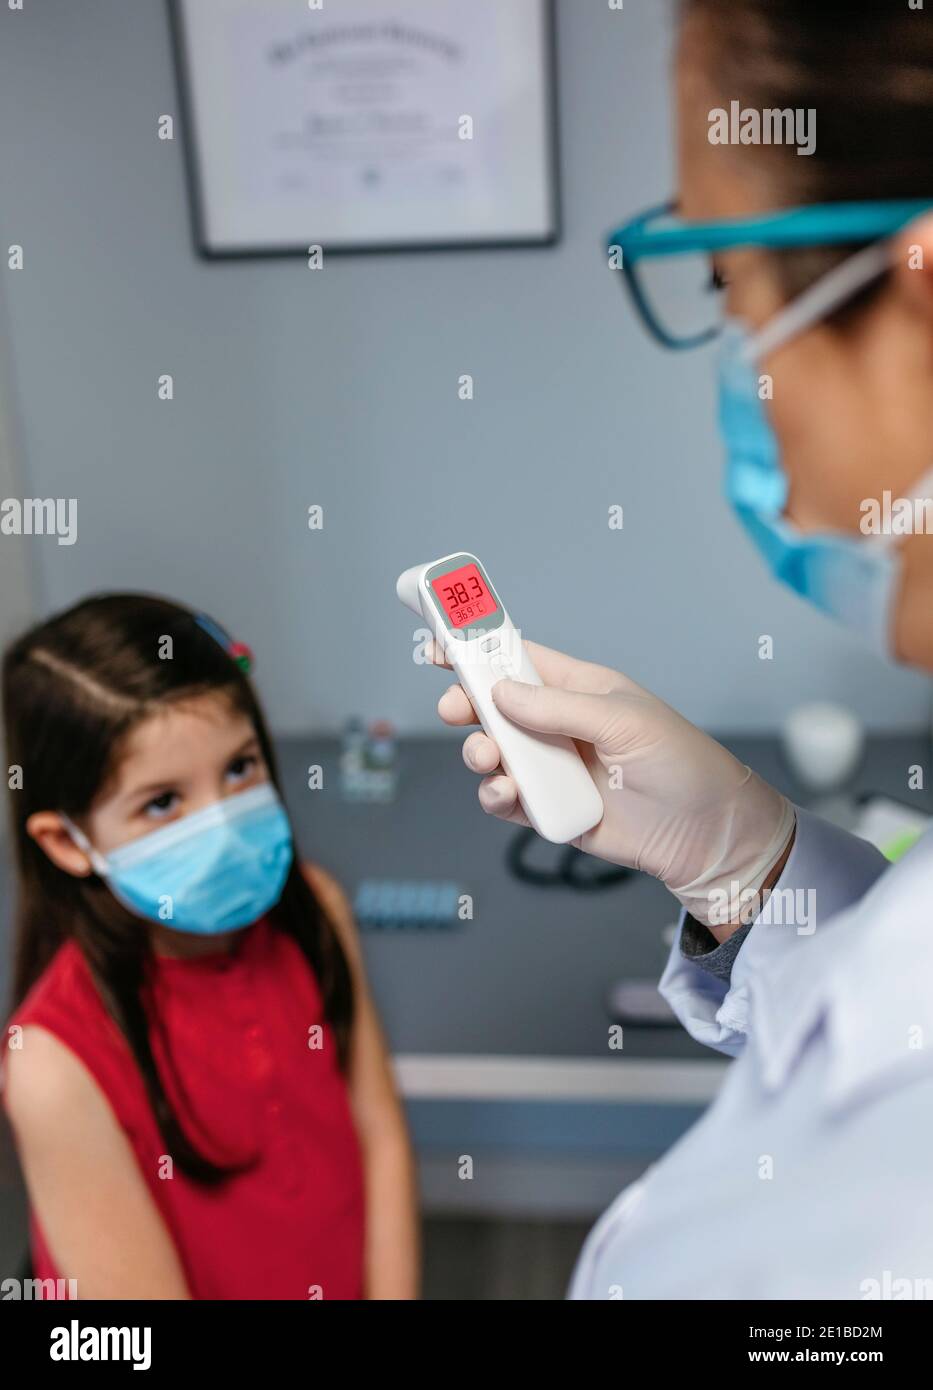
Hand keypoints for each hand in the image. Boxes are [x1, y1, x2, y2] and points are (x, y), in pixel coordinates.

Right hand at [430, 639, 794, 929]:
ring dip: (479, 753)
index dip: (478, 650)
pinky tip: (507, 794)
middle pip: (493, 706)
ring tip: (491, 760)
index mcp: (579, 689)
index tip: (440, 647)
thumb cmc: (681, 764)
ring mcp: (552, 768)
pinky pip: (506, 799)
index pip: (518, 659)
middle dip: (467, 705)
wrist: (707, 835)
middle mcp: (559, 725)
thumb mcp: (625, 721)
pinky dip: (496, 796)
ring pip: (493, 754)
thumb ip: (558, 706)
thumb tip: (500, 692)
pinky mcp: (550, 809)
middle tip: (456, 710)